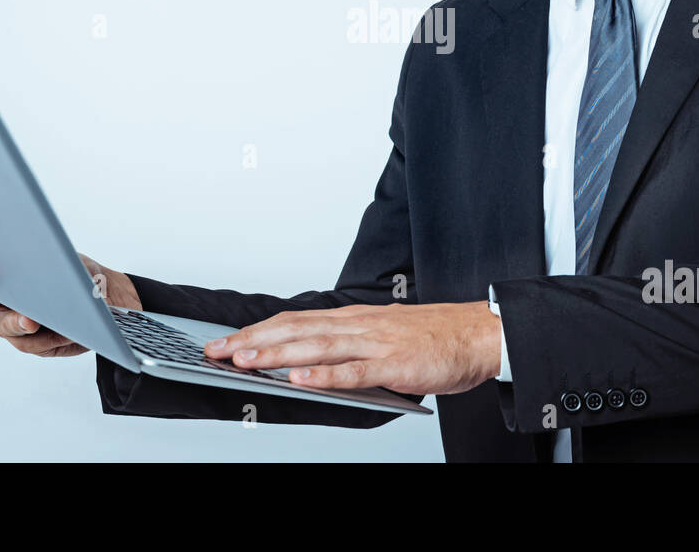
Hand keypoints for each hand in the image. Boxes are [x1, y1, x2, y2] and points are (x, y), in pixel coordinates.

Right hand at [0, 246, 140, 356]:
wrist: (98, 294)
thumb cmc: (70, 266)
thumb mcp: (59, 249)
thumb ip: (41, 248)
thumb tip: (37, 247)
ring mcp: (6, 321)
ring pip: (2, 326)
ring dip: (16, 321)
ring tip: (31, 319)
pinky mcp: (27, 342)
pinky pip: (31, 343)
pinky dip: (48, 336)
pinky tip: (64, 330)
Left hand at [203, 302, 501, 395]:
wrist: (480, 334)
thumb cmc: (436, 338)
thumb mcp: (384, 335)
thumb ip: (350, 346)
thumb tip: (313, 362)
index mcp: (354, 318)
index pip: (295, 320)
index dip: (258, 330)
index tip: (227, 340)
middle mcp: (359, 325)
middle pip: (296, 329)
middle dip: (253, 340)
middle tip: (217, 350)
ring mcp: (375, 343)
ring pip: (317, 346)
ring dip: (277, 354)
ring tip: (244, 360)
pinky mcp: (394, 364)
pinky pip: (353, 371)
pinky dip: (324, 375)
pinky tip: (299, 379)